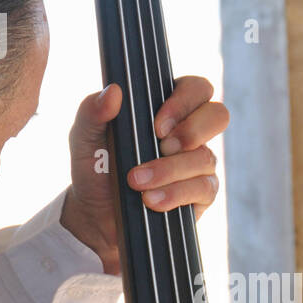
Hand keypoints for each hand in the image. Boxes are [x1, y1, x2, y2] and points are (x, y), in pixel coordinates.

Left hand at [60, 77, 228, 274]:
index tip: (157, 125)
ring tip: (137, 182)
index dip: (183, 101)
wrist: (96, 214)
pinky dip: (175, 194)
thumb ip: (92, 110)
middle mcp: (189, 131)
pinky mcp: (201, 193)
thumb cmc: (96, 167)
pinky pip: (204, 188)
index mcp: (166, 108)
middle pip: (218, 115)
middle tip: (162, 145)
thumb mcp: (84, 137)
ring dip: (169, 170)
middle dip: (192, 131)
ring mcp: (199, 162)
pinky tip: (151, 200)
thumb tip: (114, 91)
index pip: (195, 88)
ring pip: (206, 156)